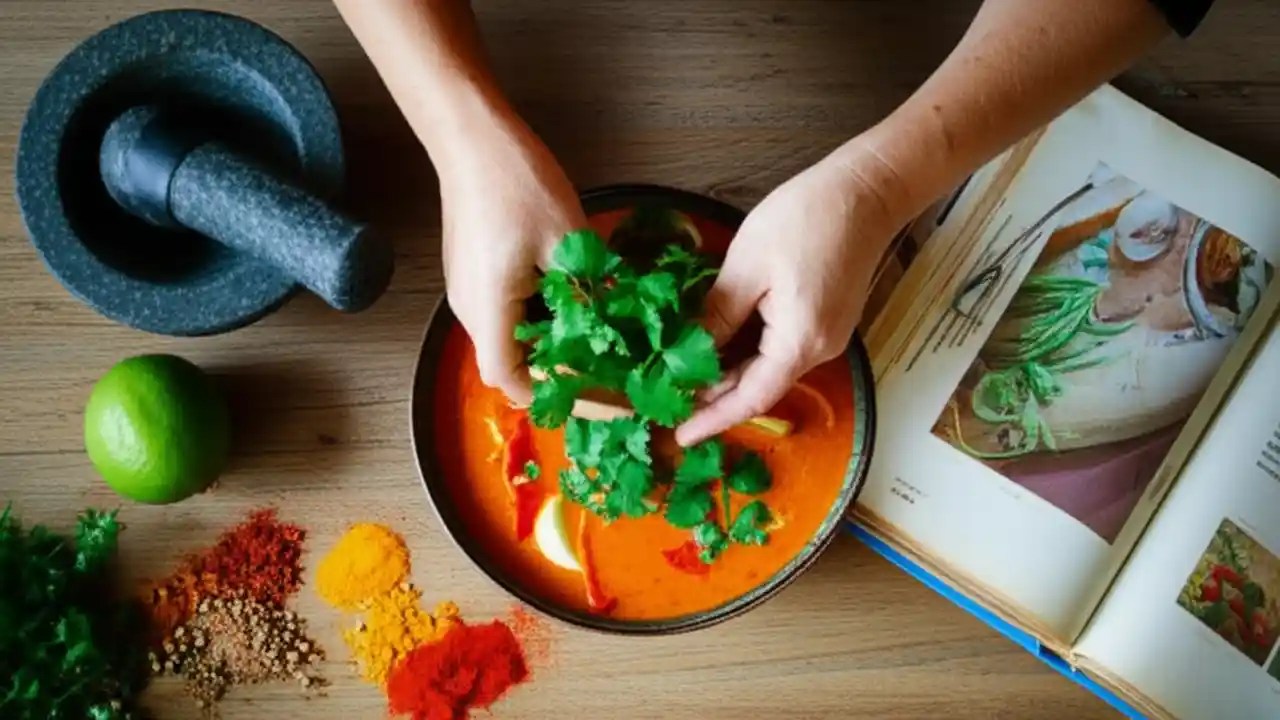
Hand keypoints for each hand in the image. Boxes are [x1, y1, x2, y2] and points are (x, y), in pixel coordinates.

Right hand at [438, 118, 585, 405]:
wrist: (471, 137)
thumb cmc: (518, 183)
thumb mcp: (568, 240)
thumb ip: (589, 290)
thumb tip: (618, 326)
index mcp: (489, 309)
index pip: (513, 380)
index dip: (557, 395)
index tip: (601, 396)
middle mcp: (469, 309)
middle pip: (512, 365)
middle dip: (561, 373)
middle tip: (611, 370)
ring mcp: (467, 292)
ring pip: (511, 338)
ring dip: (552, 344)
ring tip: (600, 337)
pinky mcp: (473, 274)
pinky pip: (507, 313)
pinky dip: (541, 319)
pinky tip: (575, 301)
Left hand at [674, 144, 908, 445]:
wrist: (867, 189)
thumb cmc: (805, 218)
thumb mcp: (747, 266)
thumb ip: (717, 314)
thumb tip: (689, 351)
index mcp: (799, 342)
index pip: (751, 397)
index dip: (713, 418)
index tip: (681, 436)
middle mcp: (819, 349)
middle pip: (761, 386)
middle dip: (716, 399)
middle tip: (670, 404)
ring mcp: (828, 335)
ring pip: (770, 368)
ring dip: (731, 375)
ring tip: (686, 379)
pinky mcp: (828, 319)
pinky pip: (783, 349)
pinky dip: (749, 354)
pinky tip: (719, 347)